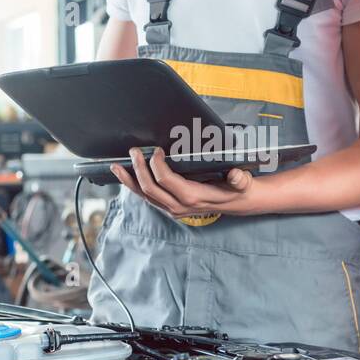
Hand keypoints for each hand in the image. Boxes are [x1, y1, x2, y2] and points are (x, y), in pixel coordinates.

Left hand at [111, 147, 255, 219]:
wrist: (238, 203)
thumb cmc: (237, 188)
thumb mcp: (242, 182)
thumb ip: (239, 179)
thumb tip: (235, 175)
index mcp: (193, 197)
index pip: (166, 181)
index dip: (157, 165)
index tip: (156, 150)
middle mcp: (179, 206)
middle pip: (150, 188)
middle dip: (139, 169)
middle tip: (134, 151)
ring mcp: (173, 208)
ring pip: (144, 196)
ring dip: (129, 180)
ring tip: (116, 166)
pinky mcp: (169, 207)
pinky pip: (148, 198)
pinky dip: (135, 187)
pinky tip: (126, 176)